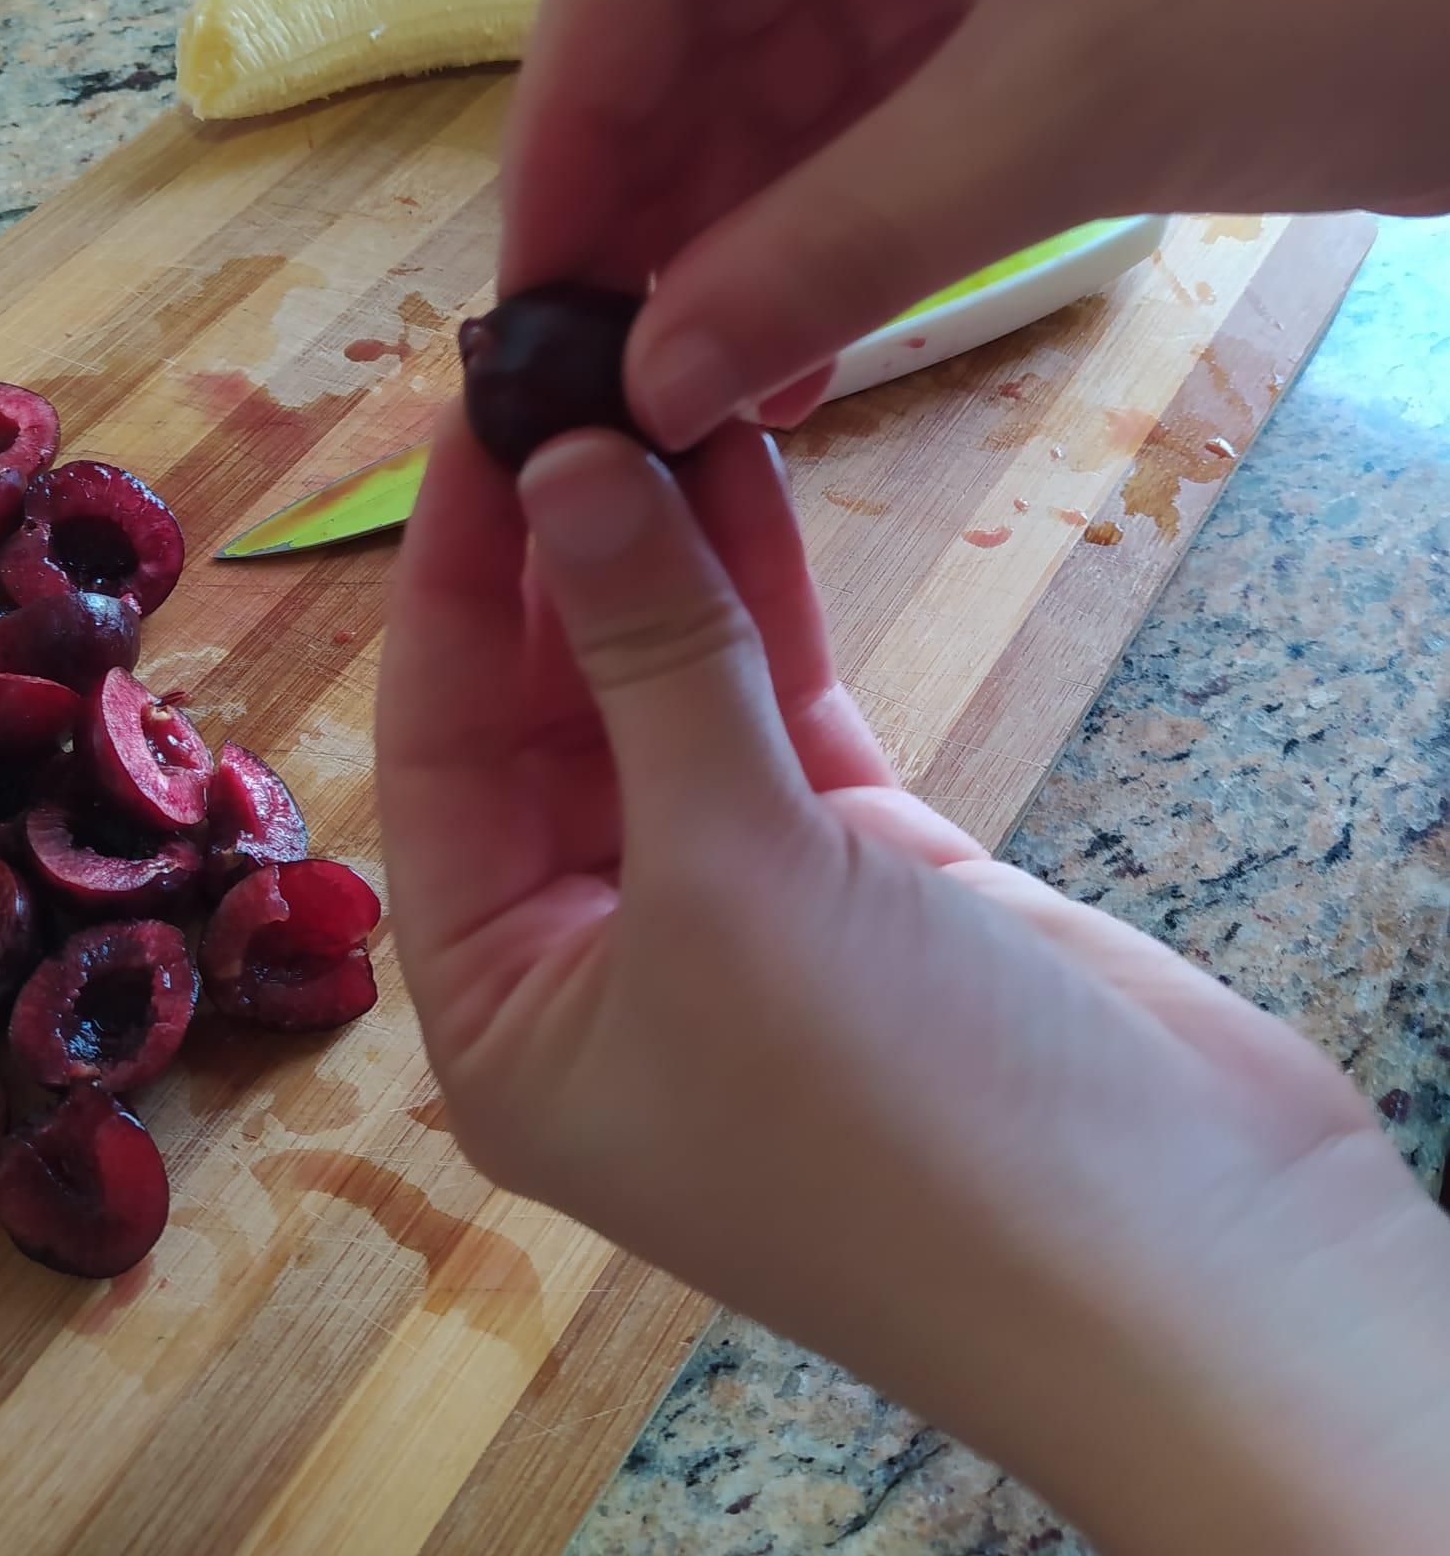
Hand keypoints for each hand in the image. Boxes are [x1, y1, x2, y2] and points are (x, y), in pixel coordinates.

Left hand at [377, 417, 1449, 1553]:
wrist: (1186, 1257)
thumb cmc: (899, 1111)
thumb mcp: (735, 879)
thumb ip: (650, 661)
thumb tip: (565, 464)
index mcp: (507, 1006)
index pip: (438, 750)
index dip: (456, 577)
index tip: (477, 415)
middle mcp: (602, 949)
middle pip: (552, 708)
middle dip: (569, 545)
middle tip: (582, 369)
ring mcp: (739, 900)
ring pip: (674, 689)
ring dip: (673, 549)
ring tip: (666, 381)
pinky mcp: (858, 861)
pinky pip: (780, 705)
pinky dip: (768, 599)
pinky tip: (749, 472)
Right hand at [501, 0, 1449, 448]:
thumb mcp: (1065, 114)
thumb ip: (835, 246)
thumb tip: (648, 381)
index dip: (572, 111)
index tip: (536, 280)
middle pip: (707, 3)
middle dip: (656, 187)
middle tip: (607, 362)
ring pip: (792, 72)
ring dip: (743, 225)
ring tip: (694, 383)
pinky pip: (885, 109)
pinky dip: (837, 220)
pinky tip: (791, 340)